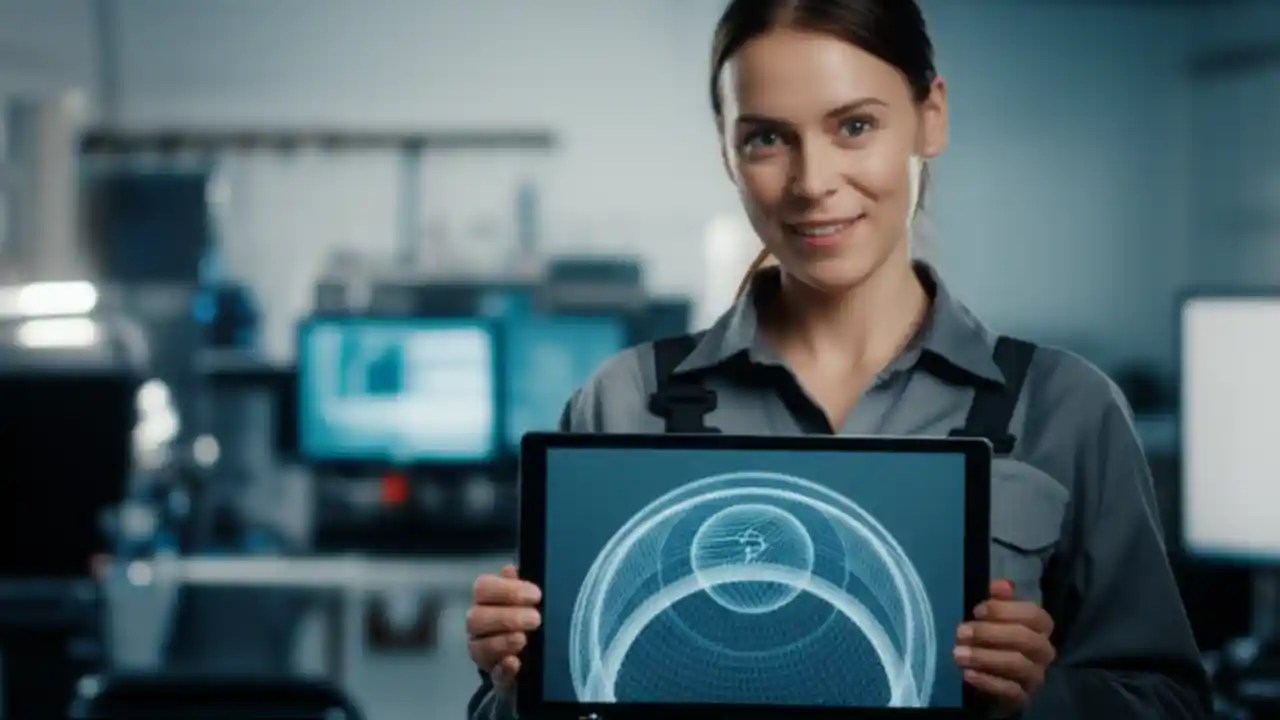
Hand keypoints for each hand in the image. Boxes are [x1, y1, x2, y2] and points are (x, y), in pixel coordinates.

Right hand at [467, 564, 542, 696]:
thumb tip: (510, 569)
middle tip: (536, 618)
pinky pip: (493, 675)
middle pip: (477, 618)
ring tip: (524, 639)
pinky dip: (504, 669)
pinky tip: (514, 663)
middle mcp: (478, 626)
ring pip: (479, 647)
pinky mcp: (497, 677)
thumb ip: (518, 585)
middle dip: (506, 617)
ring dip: (501, 641)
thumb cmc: (527, 618)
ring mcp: (483, 653)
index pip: (483, 588)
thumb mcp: (527, 599)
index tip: (535, 595)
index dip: (507, 590)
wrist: (532, 658)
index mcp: (485, 601)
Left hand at [955, 579, 1055, 714]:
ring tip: (958, 654)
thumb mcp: (993, 615)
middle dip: (990, 634)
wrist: (990, 675)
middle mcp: (1043, 651)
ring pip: (1019, 665)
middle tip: (960, 632)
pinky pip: (1011, 691)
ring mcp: (1035, 676)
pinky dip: (988, 681)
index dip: (1005, 611)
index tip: (976, 611)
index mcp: (1040, 627)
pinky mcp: (1024, 697)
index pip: (1035, 615)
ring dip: (985, 657)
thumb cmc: (992, 637)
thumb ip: (998, 599)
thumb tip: (1001, 585)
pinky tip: (968, 674)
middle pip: (1026, 639)